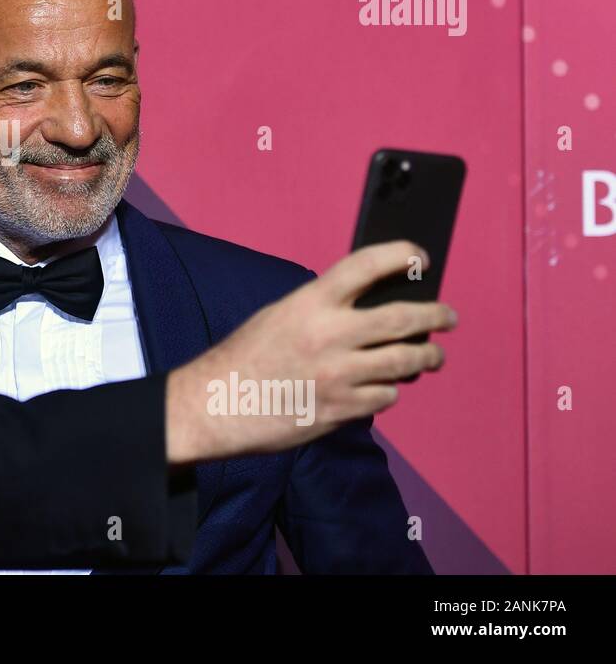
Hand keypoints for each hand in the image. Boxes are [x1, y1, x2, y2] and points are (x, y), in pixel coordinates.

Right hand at [165, 241, 453, 462]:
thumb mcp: (280, 316)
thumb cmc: (246, 357)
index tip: (420, 257)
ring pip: (405, 362)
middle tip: (448, 316)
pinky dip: (388, 391)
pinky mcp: (342, 410)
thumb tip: (375, 311)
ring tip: (432, 356)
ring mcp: (339, 375)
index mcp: (310, 303)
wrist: (218, 403)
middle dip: (435, 315)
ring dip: (426, 357)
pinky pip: (385, 397)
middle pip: (402, 318)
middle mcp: (330, 335)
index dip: (401, 255)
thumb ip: (324, 310)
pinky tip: (382, 388)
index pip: (367, 265)